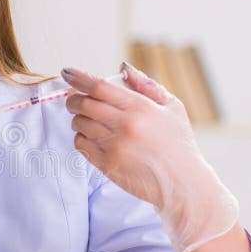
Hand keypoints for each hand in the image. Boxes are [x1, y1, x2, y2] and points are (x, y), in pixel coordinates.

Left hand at [63, 62, 237, 251]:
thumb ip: (146, 85)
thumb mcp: (172, 107)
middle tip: (74, 100)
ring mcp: (114, 146)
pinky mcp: (107, 165)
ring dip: (78, 119)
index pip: (100, 87)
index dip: (79, 77)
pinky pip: (81, 145)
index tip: (67, 73)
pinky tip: (92, 138)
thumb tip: (122, 68)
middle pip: (83, 104)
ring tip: (88, 120)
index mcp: (140, 108)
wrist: (183, 183)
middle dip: (73, 100)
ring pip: (80, 124)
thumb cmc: (178, 143)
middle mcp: (125, 126)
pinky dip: (81, 138)